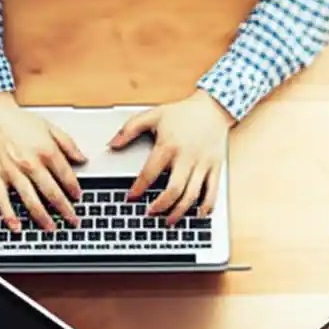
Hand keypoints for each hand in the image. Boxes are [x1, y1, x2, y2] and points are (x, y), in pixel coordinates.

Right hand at [0, 92, 85, 231]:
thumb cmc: (17, 119)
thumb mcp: (49, 126)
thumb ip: (68, 144)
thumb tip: (82, 158)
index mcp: (45, 150)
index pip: (65, 176)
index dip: (74, 189)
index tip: (78, 198)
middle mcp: (30, 163)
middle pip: (52, 193)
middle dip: (65, 210)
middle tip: (73, 221)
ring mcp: (12, 171)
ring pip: (30, 200)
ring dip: (43, 217)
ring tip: (52, 228)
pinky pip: (2, 200)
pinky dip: (9, 215)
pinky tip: (17, 226)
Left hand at [109, 90, 233, 225]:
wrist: (213, 107)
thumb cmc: (182, 113)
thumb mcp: (153, 115)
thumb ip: (129, 129)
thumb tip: (112, 144)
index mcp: (169, 146)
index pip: (150, 173)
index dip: (138, 188)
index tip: (130, 198)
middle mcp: (186, 157)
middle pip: (173, 190)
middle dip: (160, 205)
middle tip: (150, 213)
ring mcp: (202, 164)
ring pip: (192, 195)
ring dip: (180, 211)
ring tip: (169, 220)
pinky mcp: (215, 167)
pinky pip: (213, 191)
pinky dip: (206, 206)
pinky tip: (198, 214)